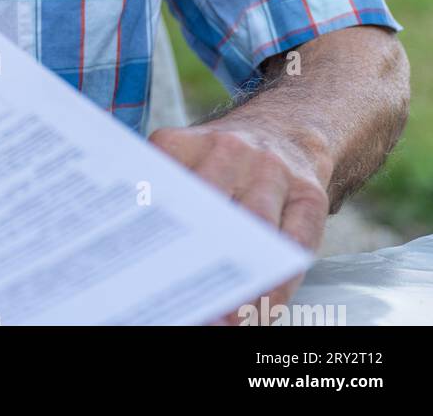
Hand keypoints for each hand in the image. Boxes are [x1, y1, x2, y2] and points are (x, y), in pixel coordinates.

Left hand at [149, 122, 330, 324]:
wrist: (287, 127)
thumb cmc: (223, 161)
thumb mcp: (184, 160)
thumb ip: (163, 197)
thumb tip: (140, 259)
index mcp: (185, 144)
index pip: (163, 191)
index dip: (156, 235)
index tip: (147, 275)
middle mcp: (229, 150)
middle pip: (211, 209)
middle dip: (198, 261)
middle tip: (189, 305)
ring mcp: (272, 170)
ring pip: (256, 226)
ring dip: (241, 280)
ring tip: (225, 321)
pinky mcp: (308, 193)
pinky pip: (296, 242)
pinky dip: (280, 282)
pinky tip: (263, 310)